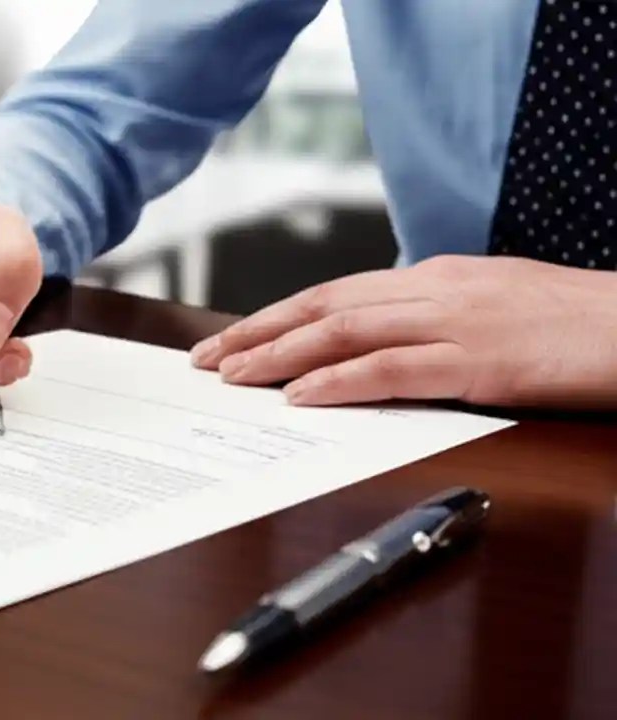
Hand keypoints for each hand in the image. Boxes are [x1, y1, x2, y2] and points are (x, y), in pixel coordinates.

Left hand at [190, 255, 616, 409]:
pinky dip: (339, 380)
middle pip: (323, 307)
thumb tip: (377, 336)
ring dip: (280, 356)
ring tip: (234, 377)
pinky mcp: (479, 362)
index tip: (230, 339)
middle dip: (257, 334)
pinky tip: (301, 396)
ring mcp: (454, 323)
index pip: (333, 294)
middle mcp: (432, 291)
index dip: (275, 317)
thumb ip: (430, 316)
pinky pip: (393, 369)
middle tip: (206, 360)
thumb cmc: (570, 321)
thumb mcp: (489, 304)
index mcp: (432, 278)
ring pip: (344, 332)